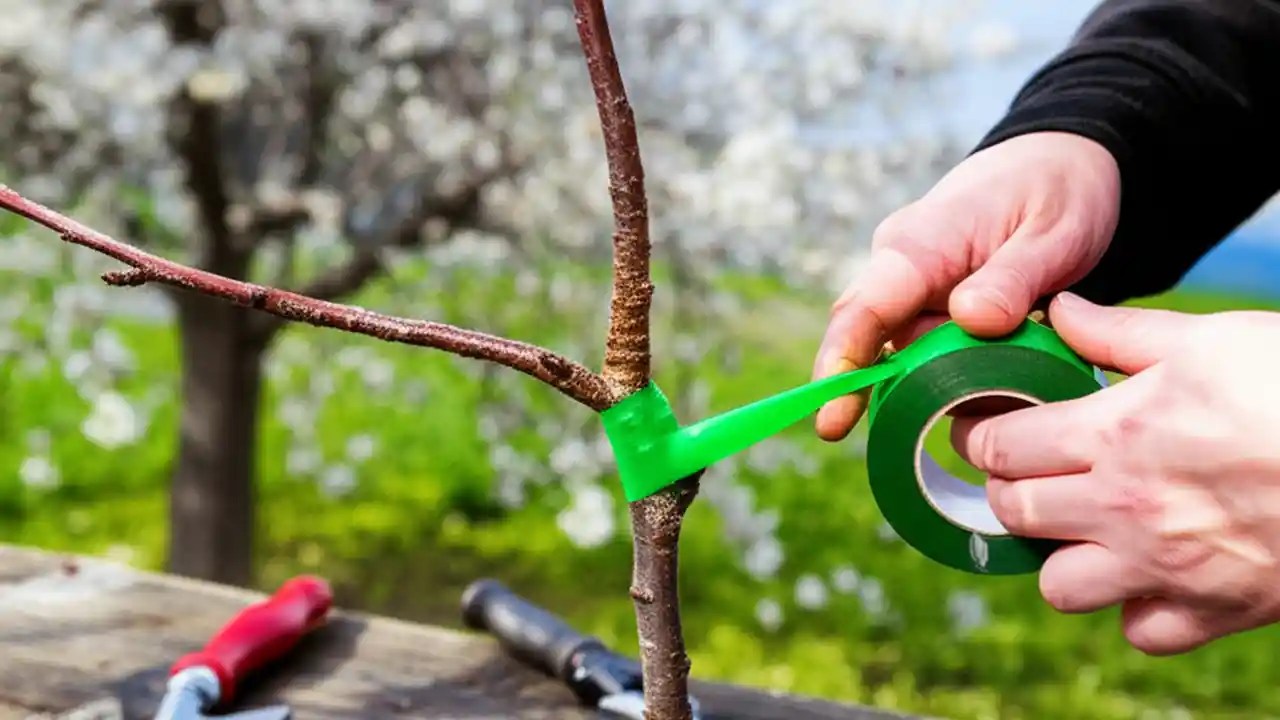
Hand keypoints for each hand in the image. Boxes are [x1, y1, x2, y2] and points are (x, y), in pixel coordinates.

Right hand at [814, 131, 1120, 439]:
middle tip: (947, 422)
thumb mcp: (1055, 232)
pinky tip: (1010, 374)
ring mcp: (913, 290)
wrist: (1061, 162)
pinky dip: (965, 373)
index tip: (832, 421)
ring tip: (1014, 377)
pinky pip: (933, 353)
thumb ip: (1012, 278)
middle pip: (872, 344)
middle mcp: (900, 269)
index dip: (843, 367)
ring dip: (951, 382)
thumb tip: (972, 320)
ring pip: (910, 356)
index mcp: (918, 245)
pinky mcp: (931, 307)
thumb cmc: (1057, 190)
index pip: (863, 310)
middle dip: (894, 394)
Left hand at [953, 292, 1279, 654]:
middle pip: (1014, 515)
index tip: (990, 429)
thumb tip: (1058, 309)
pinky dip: (1135, 609)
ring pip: (1058, 588)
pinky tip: (1148, 573)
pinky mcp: (1212, 610)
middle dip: (1010, 492)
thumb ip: (1118, 334)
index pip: (1000, 446)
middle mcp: (1125, 508)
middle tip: (1034, 474)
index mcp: (1115, 434)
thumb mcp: (1208, 341)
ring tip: (1086, 528)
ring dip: (1061, 559)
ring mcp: (1165, 567)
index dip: (983, 436)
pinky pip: (1139, 631)